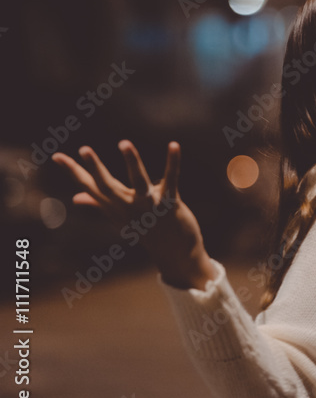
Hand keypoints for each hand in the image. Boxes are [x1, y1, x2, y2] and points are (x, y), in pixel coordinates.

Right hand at [52, 141, 214, 288]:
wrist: (176, 254)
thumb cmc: (147, 231)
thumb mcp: (121, 218)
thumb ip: (100, 204)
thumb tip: (76, 198)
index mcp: (115, 207)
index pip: (90, 188)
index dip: (74, 172)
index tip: (57, 156)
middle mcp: (129, 207)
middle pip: (108, 187)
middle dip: (96, 168)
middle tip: (84, 149)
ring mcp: (150, 206)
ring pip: (139, 182)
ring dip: (132, 162)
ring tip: (124, 143)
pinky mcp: (170, 204)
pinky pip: (171, 180)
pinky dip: (172, 163)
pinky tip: (174, 145)